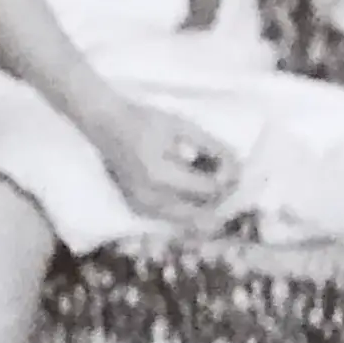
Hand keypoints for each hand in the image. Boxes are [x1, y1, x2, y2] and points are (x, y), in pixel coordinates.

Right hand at [94, 97, 244, 229]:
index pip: (208, 190)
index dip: (227, 180)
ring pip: (187, 221)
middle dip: (219, 198)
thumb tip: (236, 170)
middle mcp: (151, 199)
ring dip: (204, 207)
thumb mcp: (184, 128)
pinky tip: (191, 192)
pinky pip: (172, 219)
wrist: (107, 126)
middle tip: (226, 179)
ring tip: (210, 185)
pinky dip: (187, 209)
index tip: (234, 167)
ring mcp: (142, 208)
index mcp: (161, 176)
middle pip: (201, 214)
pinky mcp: (138, 209)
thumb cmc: (146, 121)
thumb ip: (213, 149)